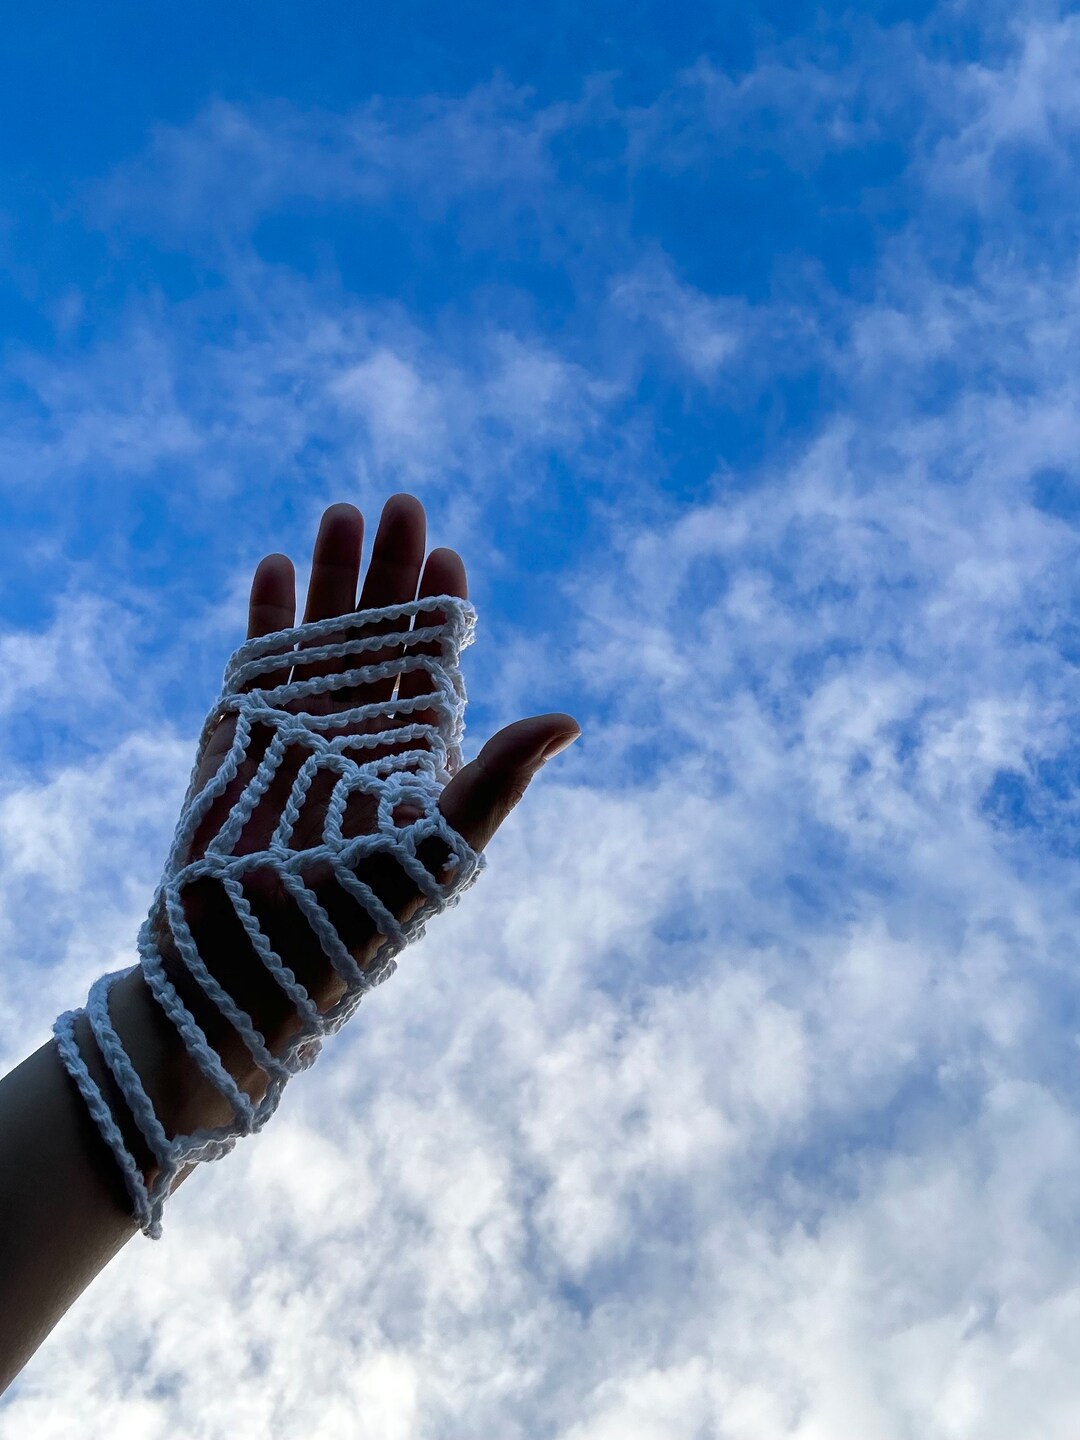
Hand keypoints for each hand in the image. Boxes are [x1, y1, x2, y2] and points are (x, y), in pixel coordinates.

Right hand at [147, 494, 579, 1114]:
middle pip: (379, 637)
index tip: (450, 556)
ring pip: (320, 637)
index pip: (434, 667)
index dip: (442, 610)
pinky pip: (258, 663)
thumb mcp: (440, 845)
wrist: (251, 965)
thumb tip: (571, 719)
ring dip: (334, 578)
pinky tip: (281, 565)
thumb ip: (499, 780)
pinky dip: (270, 615)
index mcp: (413, 759)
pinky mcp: (239, 736)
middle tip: (402, 505)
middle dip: (391, 573)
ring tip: (342, 513)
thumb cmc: (358, 919)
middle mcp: (360, 737)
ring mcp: (298, 731)